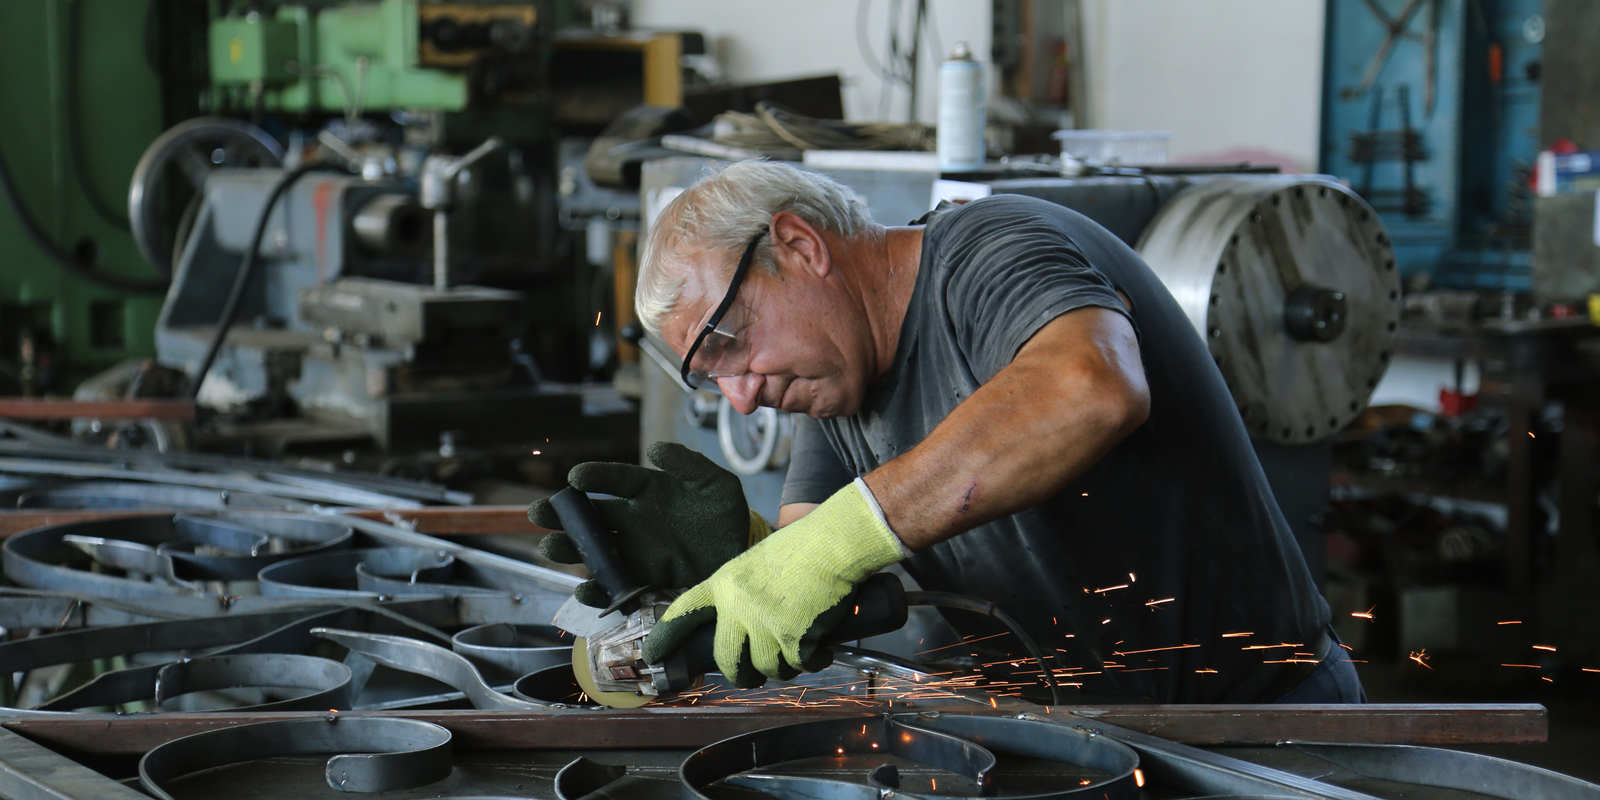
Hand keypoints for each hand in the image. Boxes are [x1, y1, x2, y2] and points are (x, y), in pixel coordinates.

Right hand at [529, 442, 770, 607]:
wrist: (743, 556)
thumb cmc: (726, 516)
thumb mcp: (717, 484)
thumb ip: (689, 464)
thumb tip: (654, 448)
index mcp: (650, 490)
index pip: (618, 480)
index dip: (597, 477)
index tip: (576, 476)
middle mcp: (636, 520)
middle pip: (595, 516)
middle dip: (566, 515)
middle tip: (539, 513)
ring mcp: (638, 551)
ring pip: (597, 550)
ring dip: (572, 549)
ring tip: (550, 547)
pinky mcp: (646, 580)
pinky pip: (616, 586)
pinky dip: (599, 590)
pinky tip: (584, 590)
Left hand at [640, 480, 903, 687]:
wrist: (833, 544)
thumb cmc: (801, 548)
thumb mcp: (755, 564)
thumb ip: (741, 594)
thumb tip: (742, 629)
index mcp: (724, 584)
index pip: (683, 612)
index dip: (665, 637)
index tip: (651, 654)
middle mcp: (737, 606)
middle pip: (726, 660)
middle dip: (742, 676)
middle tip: (753, 676)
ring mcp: (764, 624)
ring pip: (766, 669)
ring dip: (784, 667)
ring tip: (798, 652)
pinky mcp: (792, 637)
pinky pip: (799, 666)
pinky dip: (812, 662)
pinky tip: (820, 649)